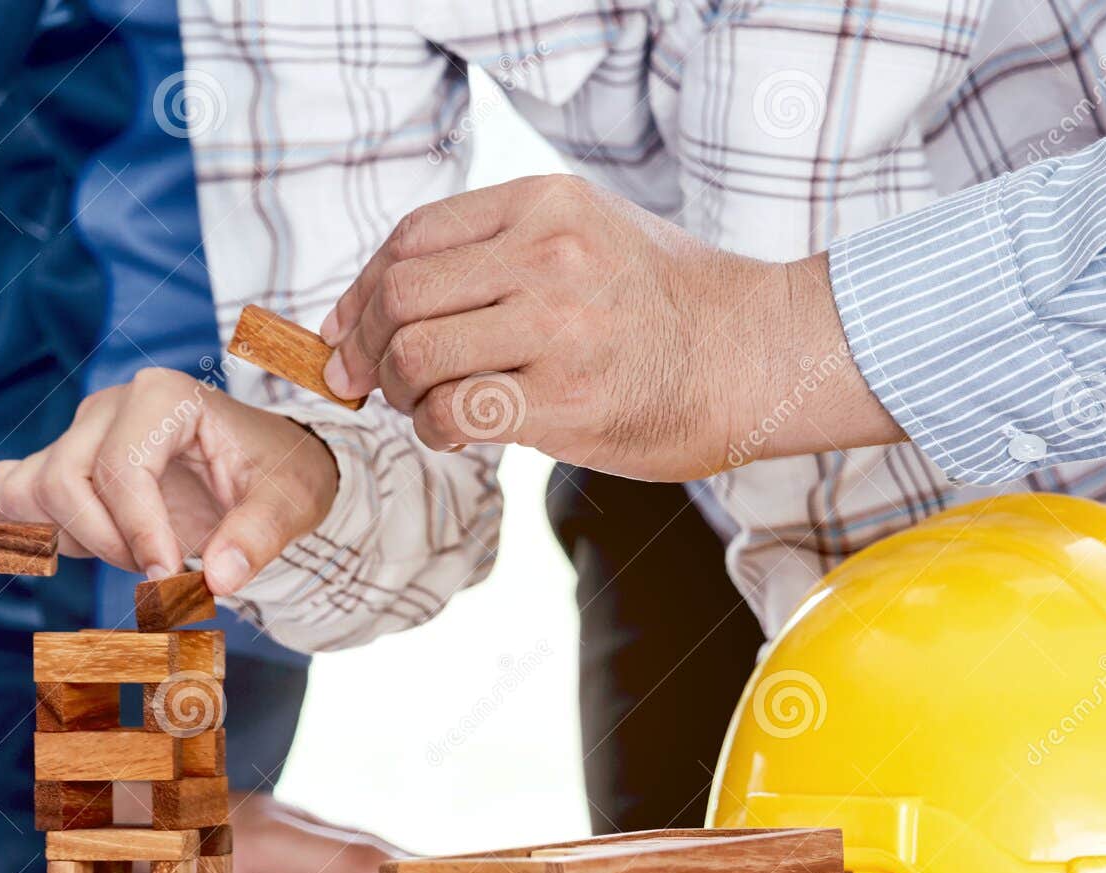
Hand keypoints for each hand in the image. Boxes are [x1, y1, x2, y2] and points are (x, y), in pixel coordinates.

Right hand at [0, 368, 337, 594]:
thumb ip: (257, 538)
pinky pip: (12, 492)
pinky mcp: (66, 459)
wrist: (266, 468)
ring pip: (29, 489)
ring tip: (133, 552)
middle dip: (108, 542)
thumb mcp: (290, 503)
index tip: (173, 580)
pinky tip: (91, 545)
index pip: (121, 469)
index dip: (139, 535)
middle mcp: (112, 405)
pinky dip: (36, 529)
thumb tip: (218, 580)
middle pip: (62, 480)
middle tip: (161, 569)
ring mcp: (82, 431)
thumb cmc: (277, 475)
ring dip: (75, 538)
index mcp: (165, 399)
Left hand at [317, 175, 899, 479]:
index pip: (410, 238)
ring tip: (423, 408)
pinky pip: (455, 414)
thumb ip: (498, 251)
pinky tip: (454, 434)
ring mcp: (560, 326)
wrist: (763, 355)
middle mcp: (550, 254)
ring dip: (399, 394)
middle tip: (368, 383)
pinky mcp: (569, 398)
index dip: (359, 292)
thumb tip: (385, 301)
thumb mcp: (588, 234)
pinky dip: (434, 430)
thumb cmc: (668, 304)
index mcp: (545, 204)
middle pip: (400, 296)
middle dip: (364, 349)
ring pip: (417, 355)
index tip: (342, 332)